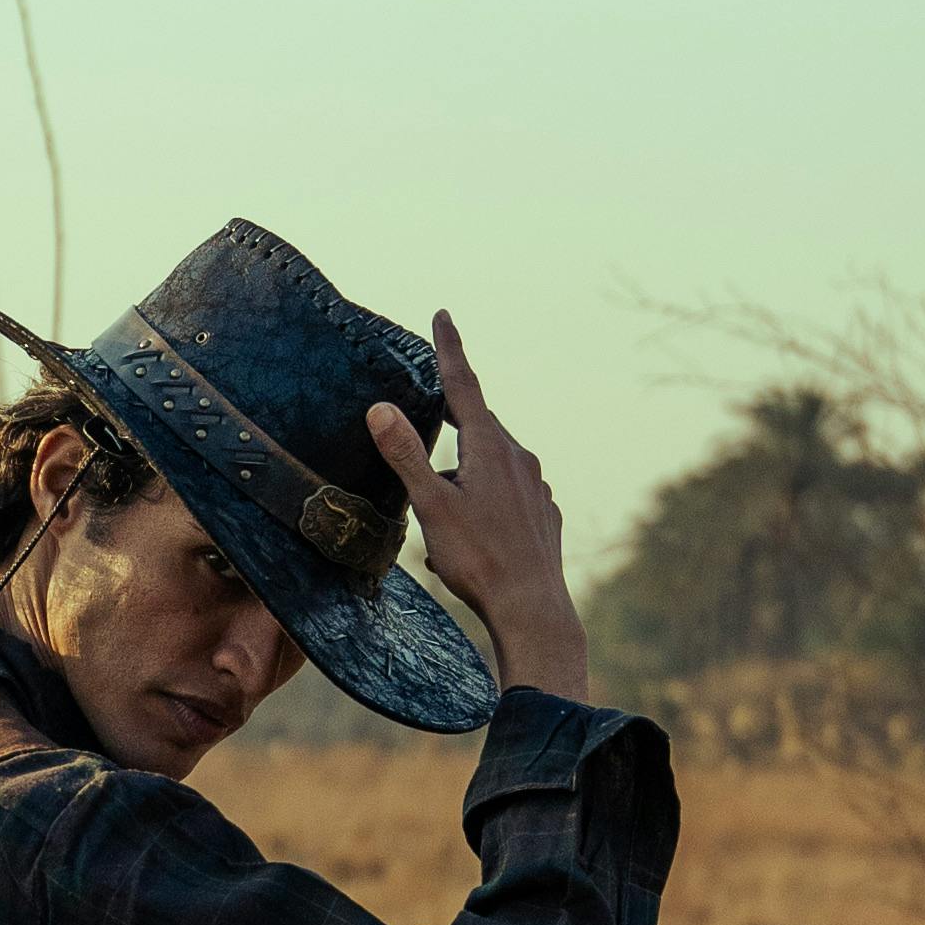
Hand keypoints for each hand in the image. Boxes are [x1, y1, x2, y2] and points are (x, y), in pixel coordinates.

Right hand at [367, 315, 592, 700]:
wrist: (533, 609)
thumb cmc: (479, 559)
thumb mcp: (432, 506)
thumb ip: (406, 456)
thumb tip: (381, 408)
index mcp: (489, 448)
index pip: (464, 386)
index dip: (450, 350)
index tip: (443, 315)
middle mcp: (519, 459)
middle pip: (478, 425)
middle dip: (453, 418)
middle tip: (432, 412)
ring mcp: (536, 486)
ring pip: (493, 461)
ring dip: (466, 467)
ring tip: (443, 504)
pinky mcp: (543, 514)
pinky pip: (508, 492)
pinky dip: (486, 497)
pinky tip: (475, 530)